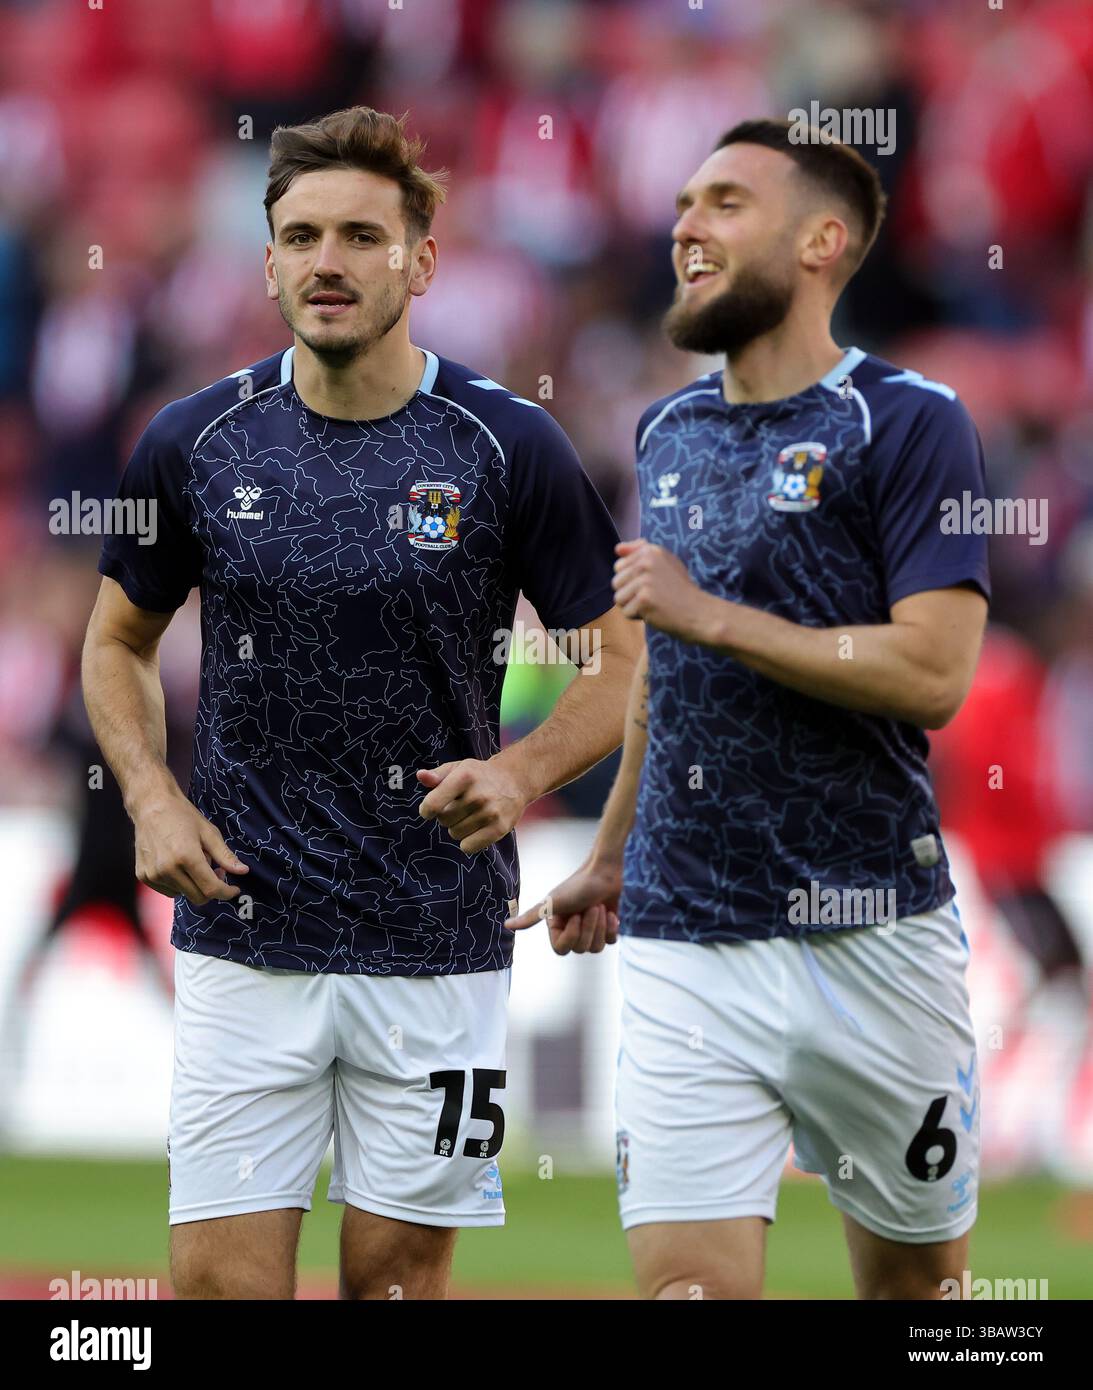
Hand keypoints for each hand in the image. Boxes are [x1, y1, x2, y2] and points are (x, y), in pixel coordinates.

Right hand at [134, 792, 248, 905]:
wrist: (151, 806)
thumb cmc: (182, 816)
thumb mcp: (209, 832)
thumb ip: (225, 855)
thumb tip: (243, 871)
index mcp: (186, 857)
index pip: (211, 889)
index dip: (226, 892)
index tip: (234, 890)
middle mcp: (167, 869)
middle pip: (198, 897)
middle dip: (212, 888)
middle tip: (216, 871)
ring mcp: (153, 874)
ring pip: (183, 894)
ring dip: (194, 885)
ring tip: (193, 861)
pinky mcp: (144, 876)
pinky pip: (169, 891)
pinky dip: (179, 884)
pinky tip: (178, 865)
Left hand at [416, 758, 527, 853]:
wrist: (515, 780)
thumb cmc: (479, 776)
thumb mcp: (458, 768)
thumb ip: (437, 775)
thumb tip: (421, 776)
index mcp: (465, 777)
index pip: (433, 804)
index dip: (426, 810)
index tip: (430, 810)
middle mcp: (478, 795)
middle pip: (443, 821)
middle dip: (447, 815)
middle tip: (460, 806)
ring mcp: (490, 813)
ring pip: (455, 834)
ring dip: (458, 827)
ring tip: (471, 815)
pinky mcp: (499, 829)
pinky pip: (468, 847)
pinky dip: (468, 841)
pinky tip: (477, 828)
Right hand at [505, 857, 622, 955]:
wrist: (604, 870)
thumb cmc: (577, 885)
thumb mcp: (552, 902)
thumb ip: (530, 916)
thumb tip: (506, 925)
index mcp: (557, 926)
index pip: (562, 949)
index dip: (572, 936)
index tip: (576, 916)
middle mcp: (571, 930)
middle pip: (581, 949)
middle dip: (589, 927)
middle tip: (591, 907)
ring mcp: (590, 929)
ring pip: (596, 948)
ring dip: (601, 926)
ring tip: (600, 907)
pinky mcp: (606, 927)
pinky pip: (611, 942)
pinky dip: (612, 927)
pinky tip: (611, 913)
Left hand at [612, 538, 714, 642]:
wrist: (699, 612)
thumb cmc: (681, 590)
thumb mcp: (665, 563)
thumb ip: (640, 552)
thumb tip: (617, 548)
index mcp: (650, 551)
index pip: (619, 566)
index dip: (632, 580)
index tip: (653, 583)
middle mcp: (646, 561)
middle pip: (616, 583)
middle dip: (631, 594)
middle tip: (654, 596)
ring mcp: (645, 580)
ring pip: (618, 598)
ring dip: (633, 606)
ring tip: (654, 604)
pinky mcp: (644, 598)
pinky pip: (626, 612)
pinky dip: (639, 617)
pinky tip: (655, 613)